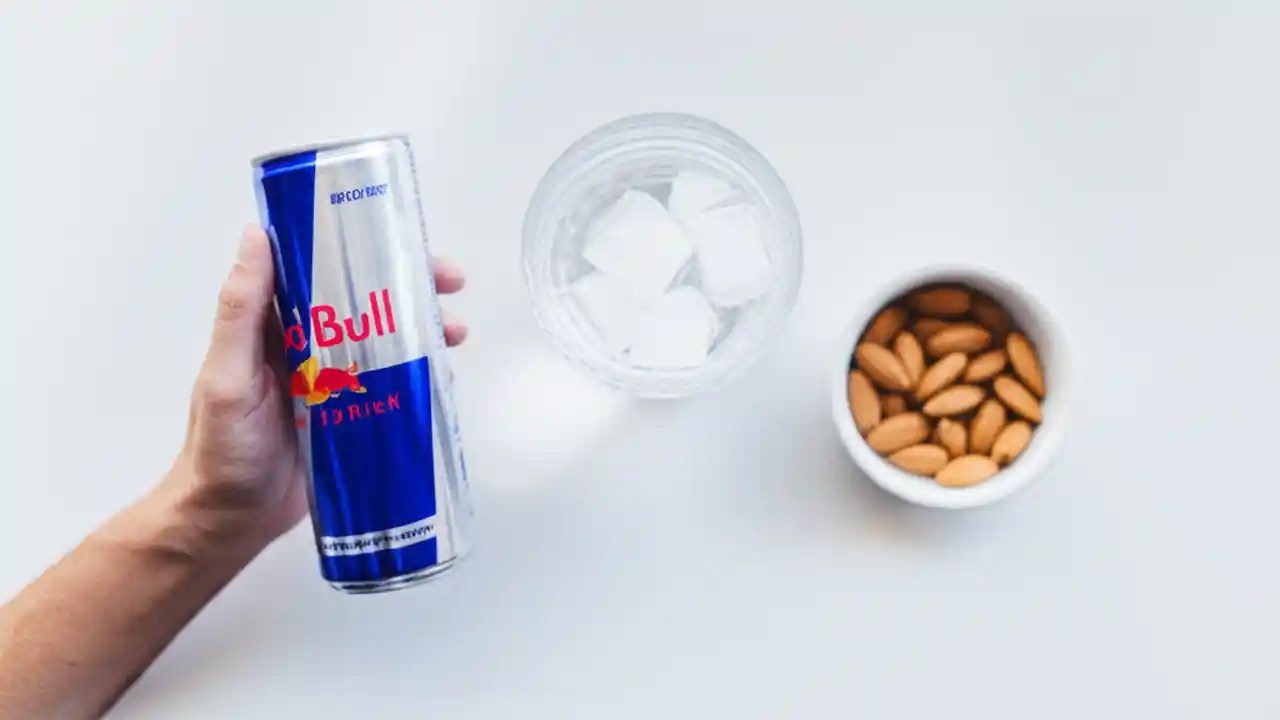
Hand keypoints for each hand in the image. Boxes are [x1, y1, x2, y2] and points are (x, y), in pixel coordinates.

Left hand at [164, 226, 466, 551]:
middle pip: (364, 302)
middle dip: (411, 288)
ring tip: (456, 334)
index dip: (363, 249)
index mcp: (272, 326)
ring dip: (422, 331)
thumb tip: (256, 236)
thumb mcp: (227, 377)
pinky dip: (418, 376)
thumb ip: (241, 311)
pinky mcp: (350, 415)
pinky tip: (442, 376)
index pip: (321, 270)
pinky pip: (390, 386)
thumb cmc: (219, 451)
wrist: (230, 521)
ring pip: (384, 341)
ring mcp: (330, 381)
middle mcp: (304, 346)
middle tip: (450, 284)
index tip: (404, 242)